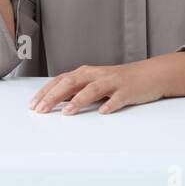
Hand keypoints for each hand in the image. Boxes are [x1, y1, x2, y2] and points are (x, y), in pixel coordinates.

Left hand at [27, 53, 184, 114]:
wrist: (151, 75)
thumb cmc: (120, 81)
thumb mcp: (95, 83)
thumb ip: (77, 90)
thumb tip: (55, 101)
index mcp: (87, 73)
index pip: (61, 80)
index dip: (46, 91)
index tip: (33, 105)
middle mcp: (97, 74)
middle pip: (72, 82)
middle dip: (54, 96)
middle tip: (41, 110)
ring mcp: (113, 82)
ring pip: (93, 89)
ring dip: (79, 100)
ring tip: (67, 113)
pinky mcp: (128, 91)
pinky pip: (118, 98)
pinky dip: (110, 105)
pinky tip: (103, 113)